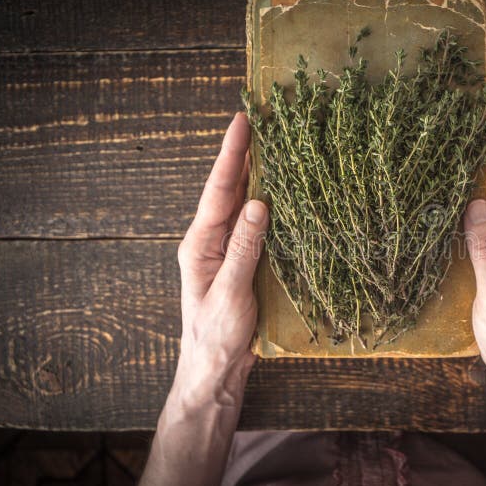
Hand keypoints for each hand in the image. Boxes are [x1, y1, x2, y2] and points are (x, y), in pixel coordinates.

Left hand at [172, 112, 267, 409]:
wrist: (216, 368)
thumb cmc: (217, 335)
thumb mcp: (231, 292)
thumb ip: (244, 248)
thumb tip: (259, 204)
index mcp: (200, 243)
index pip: (217, 191)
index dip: (232, 154)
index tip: (242, 120)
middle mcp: (212, 239)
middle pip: (229, 189)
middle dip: (244, 153)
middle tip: (262, 117)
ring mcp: (228, 249)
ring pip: (244, 203)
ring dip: (258, 173)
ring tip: (275, 142)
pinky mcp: (245, 260)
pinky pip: (258, 225)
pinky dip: (271, 203)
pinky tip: (285, 190)